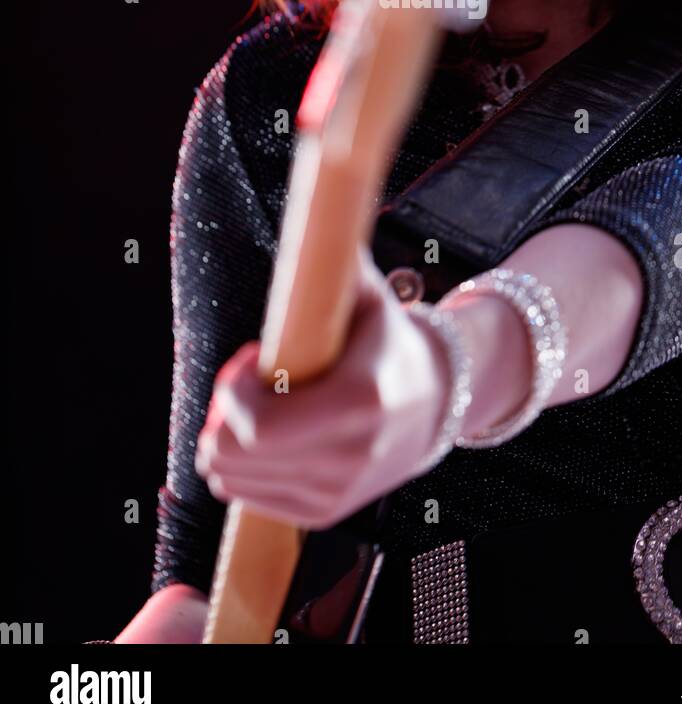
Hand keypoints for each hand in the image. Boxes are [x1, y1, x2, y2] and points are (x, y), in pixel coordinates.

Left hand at [194, 247, 451, 529]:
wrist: (437, 398)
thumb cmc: (386, 337)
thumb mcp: (367, 293)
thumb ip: (333, 257)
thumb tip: (315, 190)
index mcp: (361, 401)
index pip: (260, 427)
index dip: (232, 392)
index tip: (248, 358)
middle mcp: (351, 457)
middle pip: (233, 457)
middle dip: (222, 412)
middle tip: (246, 380)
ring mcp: (337, 492)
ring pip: (230, 479)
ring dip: (228, 437)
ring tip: (262, 403)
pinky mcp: (324, 513)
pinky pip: (247, 496)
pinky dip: (243, 464)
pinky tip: (272, 431)